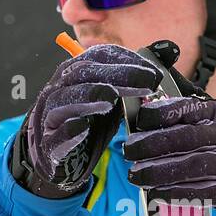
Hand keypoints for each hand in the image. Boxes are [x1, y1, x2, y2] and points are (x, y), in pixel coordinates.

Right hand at [12, 45, 160, 198]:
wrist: (59, 160)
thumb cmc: (89, 126)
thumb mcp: (114, 101)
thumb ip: (133, 83)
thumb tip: (167, 56)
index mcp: (75, 74)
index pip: (98, 56)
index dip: (126, 59)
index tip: (153, 70)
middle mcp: (59, 88)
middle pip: (84, 72)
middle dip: (118, 75)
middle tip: (148, 82)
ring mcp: (50, 115)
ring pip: (64, 99)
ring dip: (90, 96)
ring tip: (112, 97)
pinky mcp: (48, 143)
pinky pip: (56, 134)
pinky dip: (69, 130)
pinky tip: (84, 127)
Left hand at [122, 95, 215, 215]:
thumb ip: (186, 112)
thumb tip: (146, 107)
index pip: (184, 109)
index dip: (158, 114)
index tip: (139, 120)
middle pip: (182, 139)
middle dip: (150, 145)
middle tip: (129, 150)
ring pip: (187, 168)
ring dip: (156, 172)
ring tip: (136, 175)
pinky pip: (198, 193)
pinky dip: (173, 193)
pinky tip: (155, 193)